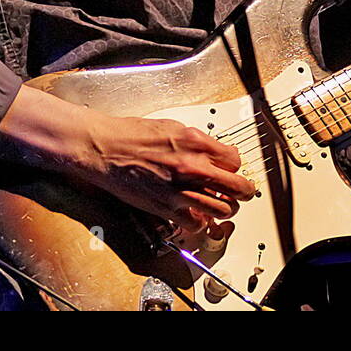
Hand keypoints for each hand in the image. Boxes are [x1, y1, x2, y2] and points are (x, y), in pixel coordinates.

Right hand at [81, 114, 257, 233]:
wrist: (105, 149)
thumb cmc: (131, 135)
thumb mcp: (173, 127)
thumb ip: (197, 142)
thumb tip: (214, 151)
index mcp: (195, 142)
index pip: (234, 159)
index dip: (234, 165)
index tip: (231, 168)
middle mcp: (192, 166)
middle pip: (237, 186)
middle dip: (244, 190)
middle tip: (244, 191)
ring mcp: (180, 190)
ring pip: (222, 208)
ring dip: (226, 208)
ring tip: (223, 205)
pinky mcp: (166, 208)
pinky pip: (196, 223)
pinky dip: (200, 221)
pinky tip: (197, 214)